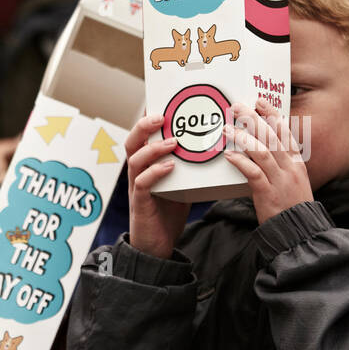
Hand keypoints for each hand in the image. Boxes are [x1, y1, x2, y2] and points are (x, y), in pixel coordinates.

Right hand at [125, 114, 189, 259]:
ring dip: (154, 148)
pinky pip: (142, 183)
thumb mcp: (181, 185)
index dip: (148, 119)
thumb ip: (189, 169)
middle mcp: (137, 173)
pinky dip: (155, 172)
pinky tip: (170, 167)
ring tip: (172, 141)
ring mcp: (136, 187)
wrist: (157, 246)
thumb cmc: (168, 213)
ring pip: (135, 159)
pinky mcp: (139, 203)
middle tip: (162, 116)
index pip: (143, 137)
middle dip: (144, 126)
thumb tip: (216, 152)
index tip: (162, 103)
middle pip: (132, 142)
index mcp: (146, 166)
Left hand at [223, 97, 312, 223]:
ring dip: (243, 137)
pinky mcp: (268, 194)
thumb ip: (281, 167)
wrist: (300, 233)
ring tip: (227, 128)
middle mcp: (290, 168)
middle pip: (272, 136)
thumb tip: (262, 150)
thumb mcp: (294, 183)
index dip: (273, 115)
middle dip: (254, 119)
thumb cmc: (293, 209)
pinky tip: (229, 155)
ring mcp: (280, 180)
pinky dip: (241, 162)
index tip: (260, 102)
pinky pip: (253, 173)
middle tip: (238, 107)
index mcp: (297, 164)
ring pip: (262, 151)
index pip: (286, 132)